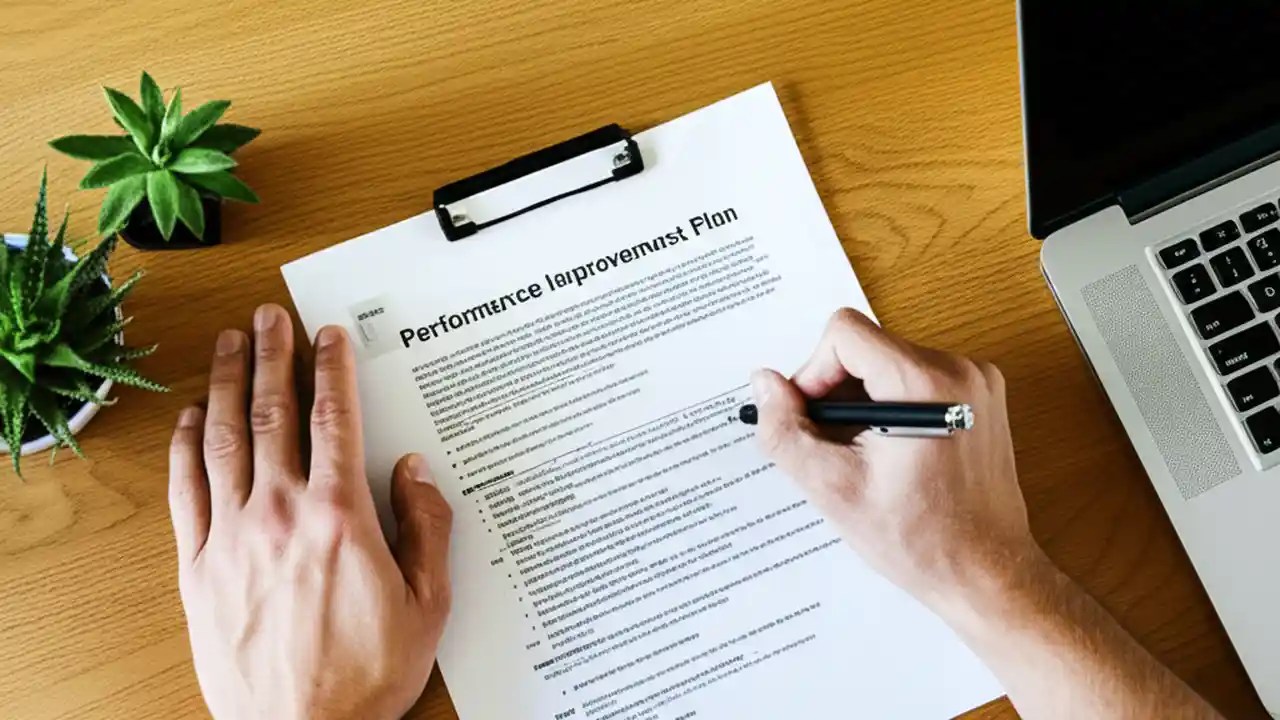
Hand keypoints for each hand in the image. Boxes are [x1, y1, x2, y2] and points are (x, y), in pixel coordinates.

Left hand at [167, 304, 453, 719]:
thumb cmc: (366, 676)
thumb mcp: (428, 604)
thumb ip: (426, 528)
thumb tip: (414, 471)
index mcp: (340, 518)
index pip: (334, 420)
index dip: (331, 368)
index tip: (329, 336)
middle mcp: (280, 515)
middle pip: (274, 414)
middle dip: (273, 357)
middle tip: (270, 317)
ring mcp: (233, 538)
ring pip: (225, 440)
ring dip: (227, 384)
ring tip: (229, 345)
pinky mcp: (200, 568)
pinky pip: (187, 491)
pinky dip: (187, 447)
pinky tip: (191, 418)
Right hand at [751, 308, 1042, 613]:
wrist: (985, 574)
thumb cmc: (920, 540)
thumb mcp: (832, 488)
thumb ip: (786, 430)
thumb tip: (764, 384)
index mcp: (924, 384)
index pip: (844, 333)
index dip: (814, 372)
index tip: (812, 419)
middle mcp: (958, 371)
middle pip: (867, 348)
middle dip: (838, 393)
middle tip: (834, 448)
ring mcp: (976, 382)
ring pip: (889, 363)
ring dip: (863, 404)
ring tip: (865, 458)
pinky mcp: (981, 398)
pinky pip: (917, 380)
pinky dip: (892, 408)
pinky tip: (891, 455)